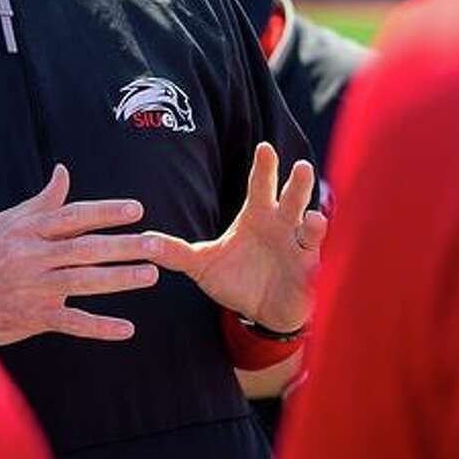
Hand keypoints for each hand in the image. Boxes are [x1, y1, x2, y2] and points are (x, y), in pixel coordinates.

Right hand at [0, 164, 163, 344]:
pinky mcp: (33, 318)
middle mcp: (31, 257)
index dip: (105, 212)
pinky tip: (126, 328)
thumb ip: (41, 202)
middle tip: (156, 243)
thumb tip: (63, 172)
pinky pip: (72, 323)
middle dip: (123, 245)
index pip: (73, 216)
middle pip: (85, 249)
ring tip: (150, 275)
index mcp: (27, 231)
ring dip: (119, 279)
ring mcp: (33, 288)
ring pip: (83, 282)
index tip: (136, 209)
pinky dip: (99, 327)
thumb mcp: (5, 223)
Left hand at [146, 142, 324, 332]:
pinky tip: (314, 265)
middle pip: (291, 199)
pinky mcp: (306, 275)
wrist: (258, 311)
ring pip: (310, 230)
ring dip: (314, 223)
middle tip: (301, 166)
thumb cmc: (235, 278)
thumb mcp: (202, 265)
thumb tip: (144, 243)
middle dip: (297, 184)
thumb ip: (176, 252)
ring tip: (314, 217)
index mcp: (257, 216)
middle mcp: (281, 226)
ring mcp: (297, 249)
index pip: (260, 186)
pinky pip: (312, 266)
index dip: (264, 167)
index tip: (264, 147)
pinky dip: (312, 265)